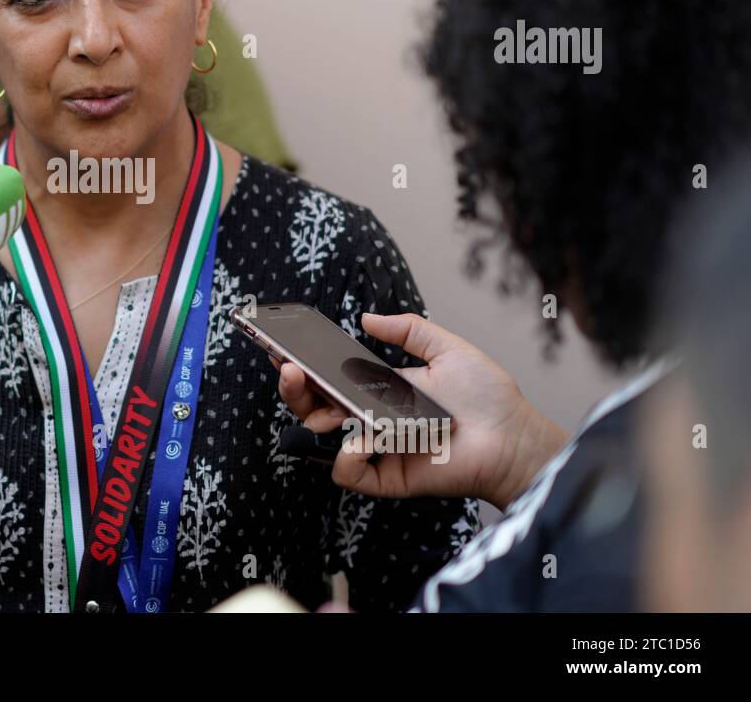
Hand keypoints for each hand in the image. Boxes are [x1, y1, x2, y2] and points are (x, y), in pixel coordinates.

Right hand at [276, 312, 568, 508]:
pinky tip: (364, 440)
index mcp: (377, 390)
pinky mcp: (385, 477)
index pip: (328, 380)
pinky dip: (347, 457)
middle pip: (314, 408)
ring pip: (323, 441)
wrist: (511, 435)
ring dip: (316, 419)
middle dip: (294, 390)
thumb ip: (408, 329)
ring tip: (328, 406)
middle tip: (288, 368)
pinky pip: (348, 473)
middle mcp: (370, 419)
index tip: (284, 350)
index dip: (303, 368)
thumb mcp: (446, 349)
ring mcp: (375, 449)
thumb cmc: (487, 396)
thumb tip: (367, 318)